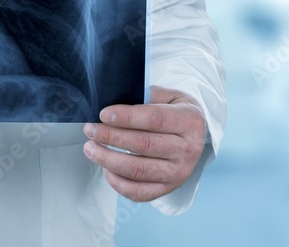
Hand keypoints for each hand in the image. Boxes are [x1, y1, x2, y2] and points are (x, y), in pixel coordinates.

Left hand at [83, 85, 205, 201]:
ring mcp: (179, 172)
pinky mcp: (169, 188)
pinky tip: (106, 168)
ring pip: (137, 170)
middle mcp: (188, 149)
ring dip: (108, 160)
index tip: (104, 115)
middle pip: (143, 145)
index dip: (126, 117)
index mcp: (190, 121)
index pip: (154, 119)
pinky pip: (139, 192)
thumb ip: (145, 97)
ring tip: (91, 148)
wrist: (196, 135)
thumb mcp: (169, 96)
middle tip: (91, 129)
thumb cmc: (176, 112)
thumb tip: (114, 103)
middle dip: (111, 137)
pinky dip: (118, 182)